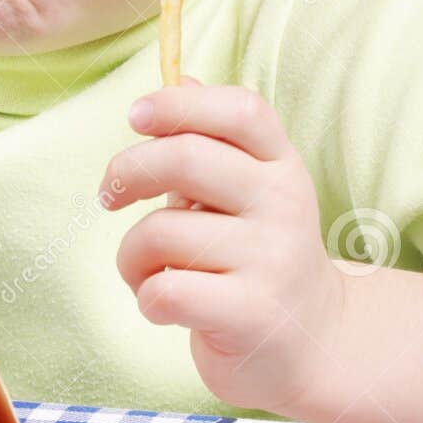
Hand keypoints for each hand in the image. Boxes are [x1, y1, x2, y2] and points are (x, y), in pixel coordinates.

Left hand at [98, 75, 345, 415]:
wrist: (314, 346)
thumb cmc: (257, 259)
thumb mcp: (247, 193)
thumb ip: (211, 141)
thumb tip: (176, 77)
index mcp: (280, 166)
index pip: (240, 111)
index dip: (180, 104)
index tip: (136, 116)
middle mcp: (283, 205)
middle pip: (187, 158)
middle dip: (127, 172)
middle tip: (108, 195)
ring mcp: (270, 260)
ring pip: (161, 232)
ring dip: (131, 255)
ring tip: (145, 272)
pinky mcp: (250, 314)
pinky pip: (165, 290)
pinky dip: (146, 297)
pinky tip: (163, 304)